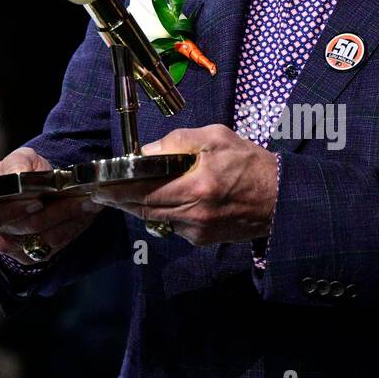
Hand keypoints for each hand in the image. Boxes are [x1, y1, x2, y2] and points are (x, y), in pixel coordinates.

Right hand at [0, 146, 103, 265]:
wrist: (42, 186)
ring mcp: (14, 246)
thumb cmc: (25, 171)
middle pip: (21, 229)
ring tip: (85, 200)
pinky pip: (55, 246)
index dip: (13, 210)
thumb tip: (17, 176)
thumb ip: (17, 164)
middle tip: (71, 199)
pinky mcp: (34, 254)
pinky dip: (72, 228)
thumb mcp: (21, 159)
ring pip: (42, 240)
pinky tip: (85, 211)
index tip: (37, 200)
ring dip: (68, 219)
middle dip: (50, 214)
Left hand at [89, 124, 278, 246]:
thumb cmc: (250, 163)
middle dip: (120, 200)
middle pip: (143, 209)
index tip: (98, 186)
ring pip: (156, 219)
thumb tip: (145, 152)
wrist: (281, 198)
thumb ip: (177, 142)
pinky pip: (173, 225)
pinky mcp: (202, 239)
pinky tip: (166, 200)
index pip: (144, 191)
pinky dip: (164, 212)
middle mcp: (194, 214)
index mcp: (196, 186)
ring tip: (125, 193)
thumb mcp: (216, 138)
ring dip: (138, 206)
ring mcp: (198, 230)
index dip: (117, 190)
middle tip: (101, 192)